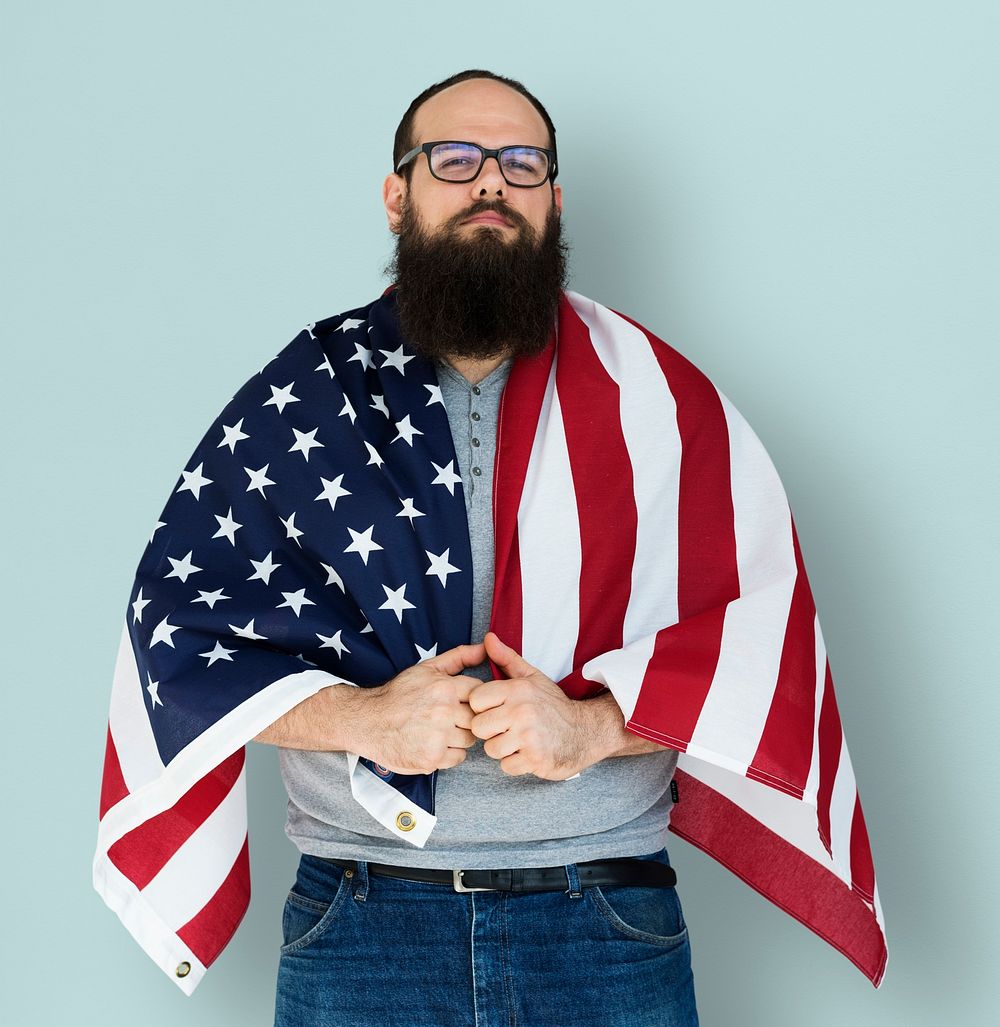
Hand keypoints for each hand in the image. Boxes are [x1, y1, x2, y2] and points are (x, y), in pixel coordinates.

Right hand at [352, 642, 483, 774]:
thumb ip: (459, 657)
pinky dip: (449, 753)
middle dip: (465, 718)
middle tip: (447, 718)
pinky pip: (459, 757)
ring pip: (469, 739)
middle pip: (476, 718)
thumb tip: (484, 648)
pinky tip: (434, 744)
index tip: (460, 702)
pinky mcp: (432, 759)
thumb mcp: (427, 669)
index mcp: (445, 688)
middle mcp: (443, 712)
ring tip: (439, 730)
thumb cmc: (399, 695)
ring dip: (458, 737)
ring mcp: (438, 737)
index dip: (471, 698)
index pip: (480, 694)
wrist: (368, 721)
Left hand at [468, 632, 600, 778]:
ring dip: (503, 749)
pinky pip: (506, 766)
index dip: (484, 708)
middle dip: (491, 731)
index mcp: (517, 689)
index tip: (498, 710)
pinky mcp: (535, 759)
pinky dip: (515, 764)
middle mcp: (522, 711)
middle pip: (479, 727)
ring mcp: (529, 736)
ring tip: (519, 741)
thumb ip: (507, 659)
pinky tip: (527, 753)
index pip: (475, 701)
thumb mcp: (532, 677)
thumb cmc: (554, 705)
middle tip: (508, 728)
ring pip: (491, 749)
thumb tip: (488, 637)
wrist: (586, 731)